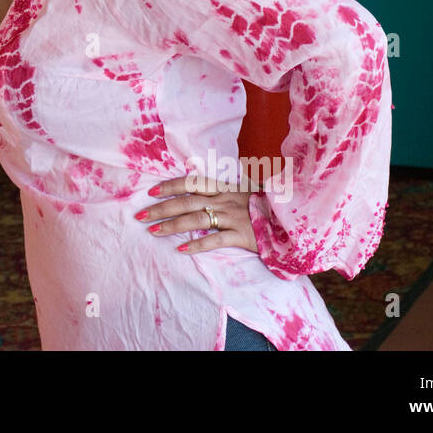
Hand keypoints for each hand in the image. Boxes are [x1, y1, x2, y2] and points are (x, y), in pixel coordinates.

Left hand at [135, 175, 258, 254]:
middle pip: (187, 201)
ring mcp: (233, 217)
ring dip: (172, 225)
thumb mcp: (242, 192)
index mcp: (224, 188)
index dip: (170, 186)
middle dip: (161, 208)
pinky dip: (197, 245)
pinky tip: (181, 250)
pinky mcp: (242, 235)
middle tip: (140, 215)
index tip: (151, 192)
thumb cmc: (264, 207)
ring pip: (196, 219)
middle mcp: (225, 200)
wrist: (292, 220)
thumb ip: (221, 191)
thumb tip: (197, 184)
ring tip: (153, 231)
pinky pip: (215, 240)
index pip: (191, 183)